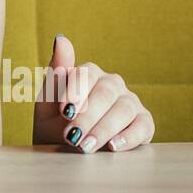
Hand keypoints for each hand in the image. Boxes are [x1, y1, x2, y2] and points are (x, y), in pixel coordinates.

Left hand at [31, 34, 154, 151]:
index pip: (87, 73)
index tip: (64, 111)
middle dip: (88, 115)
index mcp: (89, 74)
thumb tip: (61, 39)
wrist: (65, 153)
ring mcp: (130, 103)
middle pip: (106, 92)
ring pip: (124, 109)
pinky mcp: (144, 124)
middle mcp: (113, 84)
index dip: (76, 91)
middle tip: (72, 135)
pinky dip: (129, 137)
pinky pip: (143, 126)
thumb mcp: (47, 103)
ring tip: (85, 146)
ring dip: (104, 129)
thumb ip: (56, 73)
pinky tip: (112, 147)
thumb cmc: (56, 125)